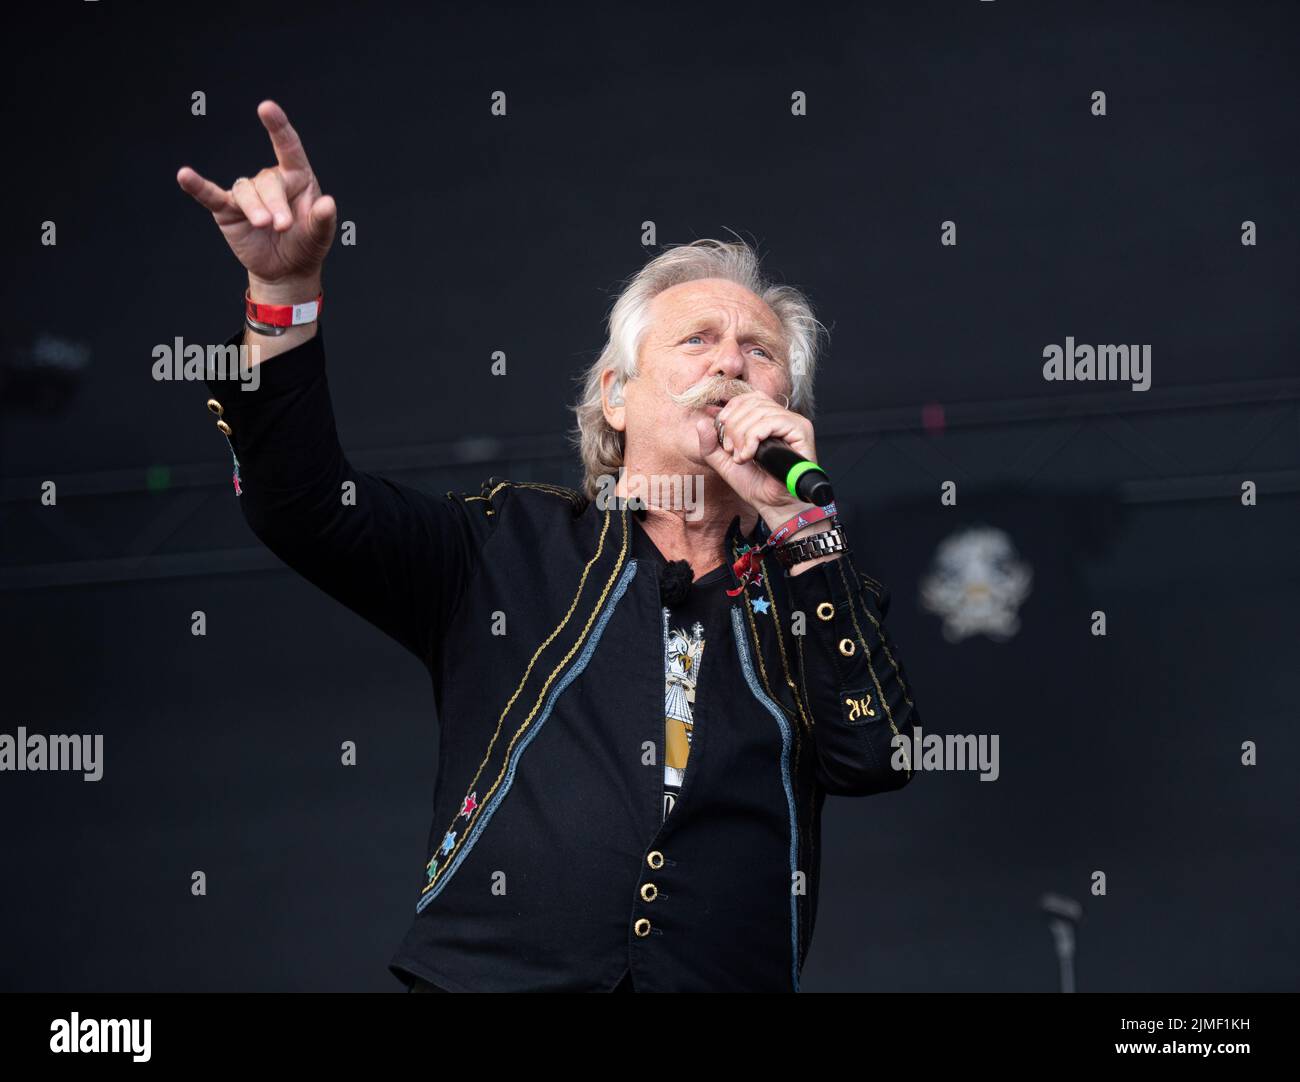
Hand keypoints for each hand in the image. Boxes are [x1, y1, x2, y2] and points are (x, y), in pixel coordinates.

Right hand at [176, 100, 335, 294]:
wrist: (286, 270)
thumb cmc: (306, 245)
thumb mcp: (320, 236)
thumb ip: (323, 220)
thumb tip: (328, 203)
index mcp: (297, 176)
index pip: (288, 146)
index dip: (277, 127)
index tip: (266, 108)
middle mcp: (271, 179)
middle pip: (268, 182)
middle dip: (275, 204)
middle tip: (282, 226)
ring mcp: (248, 193)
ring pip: (245, 191)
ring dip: (254, 208)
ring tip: (265, 225)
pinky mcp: (227, 209)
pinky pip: (210, 195)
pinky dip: (197, 186)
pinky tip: (184, 176)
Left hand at [694, 390, 819, 526]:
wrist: (772, 504)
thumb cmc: (754, 484)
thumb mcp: (724, 462)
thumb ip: (710, 444)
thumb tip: (701, 422)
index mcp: (768, 419)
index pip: (748, 398)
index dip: (731, 410)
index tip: (723, 433)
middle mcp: (782, 417)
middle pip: (751, 404)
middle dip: (734, 428)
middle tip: (732, 452)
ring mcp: (793, 422)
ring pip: (759, 412)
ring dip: (742, 435)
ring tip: (742, 457)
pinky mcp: (801, 430)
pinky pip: (771, 422)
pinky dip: (754, 437)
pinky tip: (749, 455)